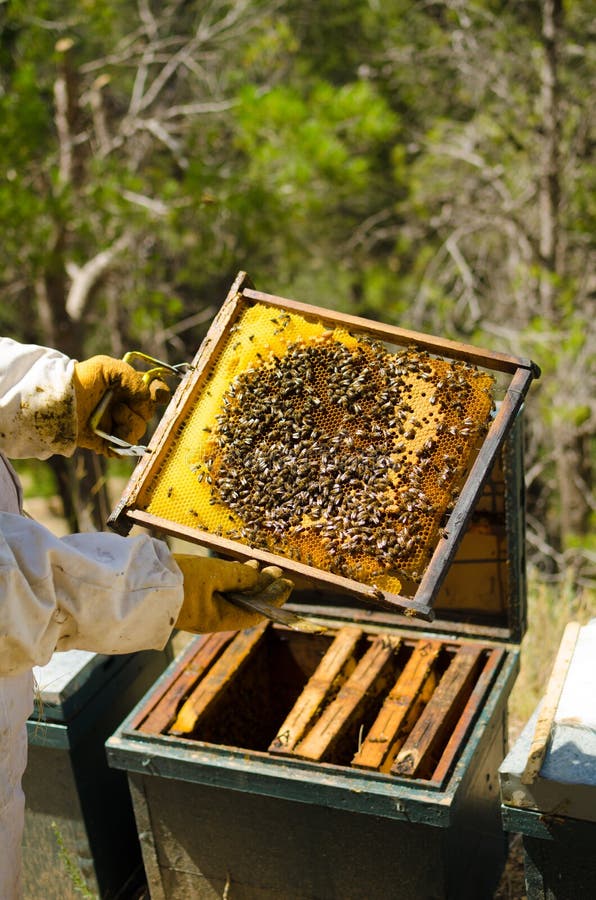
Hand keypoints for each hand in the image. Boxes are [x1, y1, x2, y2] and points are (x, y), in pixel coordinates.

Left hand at [73, 355, 168, 455]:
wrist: (60, 400)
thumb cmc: (81, 379)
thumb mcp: (107, 367)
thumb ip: (133, 378)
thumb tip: (148, 400)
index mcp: (129, 389)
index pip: (155, 392)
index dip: (161, 394)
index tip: (158, 395)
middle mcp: (126, 407)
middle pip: (149, 414)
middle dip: (140, 409)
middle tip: (119, 405)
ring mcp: (117, 426)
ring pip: (139, 432)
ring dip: (130, 424)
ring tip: (112, 416)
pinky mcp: (107, 443)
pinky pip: (124, 451)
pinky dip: (121, 446)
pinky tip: (111, 438)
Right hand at [173, 554, 293, 632]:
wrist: (136, 582)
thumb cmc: (176, 579)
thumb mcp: (213, 574)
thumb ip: (239, 576)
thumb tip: (260, 578)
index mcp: (218, 620)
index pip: (254, 613)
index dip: (273, 599)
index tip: (287, 583)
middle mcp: (209, 619)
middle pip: (243, 606)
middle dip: (262, 588)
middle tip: (277, 571)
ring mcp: (197, 611)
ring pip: (230, 598)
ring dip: (246, 583)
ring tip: (260, 567)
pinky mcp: (187, 599)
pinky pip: (216, 593)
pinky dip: (230, 581)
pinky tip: (236, 569)